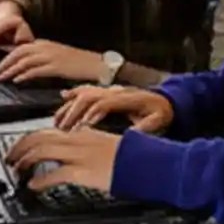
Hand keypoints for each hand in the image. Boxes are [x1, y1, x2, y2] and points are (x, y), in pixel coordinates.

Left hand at [0, 40, 103, 83]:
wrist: (96, 64)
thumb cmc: (77, 63)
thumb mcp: (55, 56)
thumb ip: (40, 60)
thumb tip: (25, 67)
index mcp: (43, 44)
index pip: (19, 47)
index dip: (5, 54)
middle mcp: (45, 47)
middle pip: (17, 53)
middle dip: (3, 63)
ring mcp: (50, 56)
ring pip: (24, 61)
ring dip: (10, 70)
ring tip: (0, 78)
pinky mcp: (56, 66)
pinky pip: (36, 70)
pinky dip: (25, 74)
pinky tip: (17, 80)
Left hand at [4, 128, 121, 192]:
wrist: (147, 162)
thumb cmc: (130, 155)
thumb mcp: (104, 143)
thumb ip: (86, 143)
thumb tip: (72, 149)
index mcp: (82, 133)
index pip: (48, 131)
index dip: (30, 139)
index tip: (22, 147)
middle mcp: (77, 140)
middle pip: (38, 137)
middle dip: (19, 147)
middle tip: (10, 157)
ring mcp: (79, 155)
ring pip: (41, 150)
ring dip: (24, 160)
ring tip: (17, 170)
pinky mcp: (83, 172)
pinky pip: (55, 174)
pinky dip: (40, 179)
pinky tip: (34, 184)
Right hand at [54, 85, 173, 132]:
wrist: (166, 100)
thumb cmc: (162, 111)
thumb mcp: (159, 120)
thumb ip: (146, 127)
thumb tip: (132, 134)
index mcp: (127, 98)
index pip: (104, 103)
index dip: (92, 113)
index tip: (83, 126)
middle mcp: (116, 92)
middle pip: (88, 96)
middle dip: (73, 112)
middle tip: (63, 128)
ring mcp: (110, 90)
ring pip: (84, 93)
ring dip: (70, 106)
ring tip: (57, 121)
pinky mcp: (108, 92)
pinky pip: (87, 89)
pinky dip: (74, 93)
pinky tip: (63, 97)